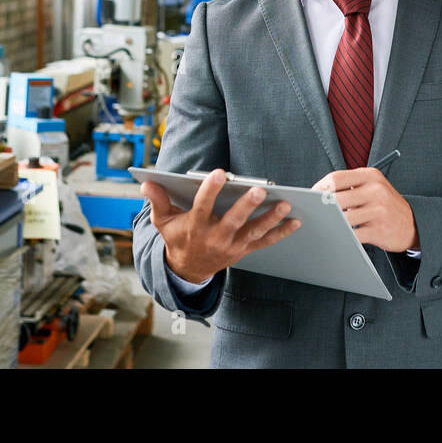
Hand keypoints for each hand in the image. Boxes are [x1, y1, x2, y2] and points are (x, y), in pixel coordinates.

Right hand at [142, 169, 301, 283]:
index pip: (202, 206)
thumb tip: (146, 183)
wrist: (188, 269)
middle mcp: (215, 237)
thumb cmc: (177, 237)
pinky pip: (265, 242)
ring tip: (285, 204)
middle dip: (246, 205)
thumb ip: (158, 201)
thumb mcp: (163, 221)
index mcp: (195, 227)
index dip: (209, 190)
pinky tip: (295, 221)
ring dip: (270, 219)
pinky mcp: (244, 250)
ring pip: (253, 232)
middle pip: (233, 221)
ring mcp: (232, 246)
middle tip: (260, 189)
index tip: (218, 173)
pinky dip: (281, 232)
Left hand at [312, 168, 418, 252]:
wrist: (413, 224)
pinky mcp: (379, 229)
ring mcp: (379, 210)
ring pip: (343, 218)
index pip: (336, 178)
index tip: (311, 197)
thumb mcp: (373, 186)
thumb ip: (350, 186)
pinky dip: (343, 236)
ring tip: (324, 224)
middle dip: (322, 207)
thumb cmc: (384, 204)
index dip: (320, 188)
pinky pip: (353, 234)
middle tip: (313, 213)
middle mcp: (376, 190)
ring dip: (331, 223)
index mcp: (371, 175)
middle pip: (337, 198)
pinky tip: (338, 235)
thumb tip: (318, 193)